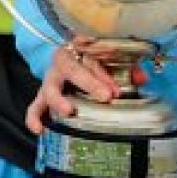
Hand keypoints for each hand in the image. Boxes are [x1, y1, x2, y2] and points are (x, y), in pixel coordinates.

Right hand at [25, 46, 148, 134]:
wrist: (71, 56)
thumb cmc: (93, 58)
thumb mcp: (109, 60)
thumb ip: (126, 68)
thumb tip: (142, 78)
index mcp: (80, 48)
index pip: (92, 58)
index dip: (104, 74)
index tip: (116, 90)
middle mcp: (63, 61)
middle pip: (73, 69)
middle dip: (89, 83)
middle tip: (105, 96)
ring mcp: (51, 79)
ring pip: (50, 88)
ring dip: (59, 100)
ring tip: (69, 111)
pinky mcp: (42, 95)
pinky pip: (34, 106)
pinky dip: (34, 117)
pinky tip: (40, 129)